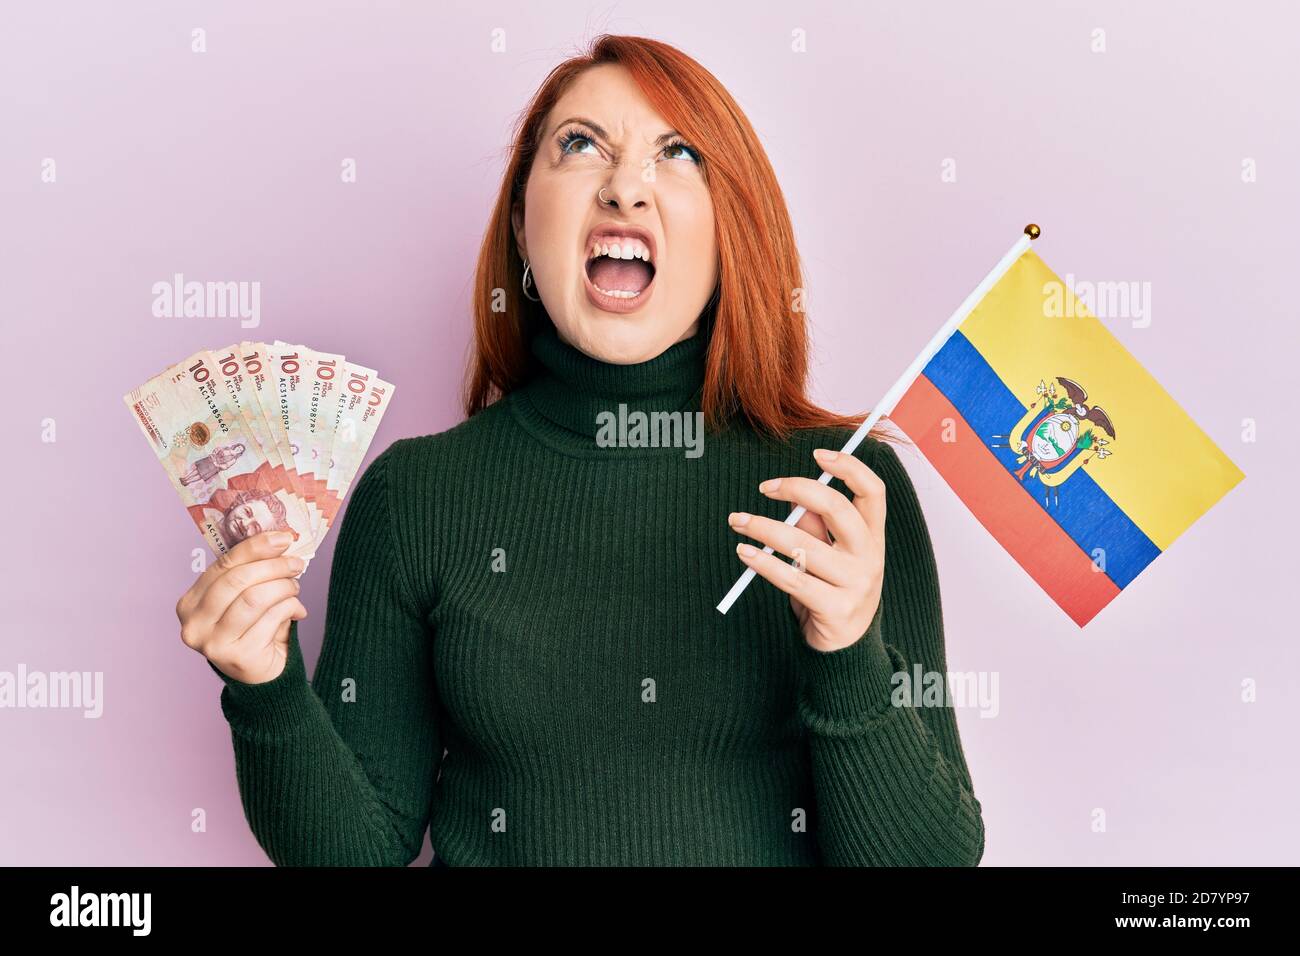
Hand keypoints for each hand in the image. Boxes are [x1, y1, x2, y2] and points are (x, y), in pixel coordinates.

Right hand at [176, 530, 308, 683]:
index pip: (222, 565)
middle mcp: (194, 625)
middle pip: (237, 580)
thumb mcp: (243, 599)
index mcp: (190, 603)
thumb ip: (250, 573)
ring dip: (283, 587)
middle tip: (296, 563)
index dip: (254, 547)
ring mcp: (213, 644)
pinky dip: (290, 608)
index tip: (282, 538)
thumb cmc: (253, 629)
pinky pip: (272, 618)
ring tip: (295, 587)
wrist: (261, 676)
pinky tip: (297, 611)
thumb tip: (278, 540)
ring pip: (255, 598)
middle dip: (272, 566)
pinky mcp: (238, 657)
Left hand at [729, 447, 884, 652]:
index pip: (873, 491)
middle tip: (766, 487)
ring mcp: (856, 584)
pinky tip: (745, 552)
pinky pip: (792, 579)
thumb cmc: (833, 588)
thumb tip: (792, 494)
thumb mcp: (831, 553)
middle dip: (798, 490)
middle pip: (838, 509)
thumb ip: (817, 525)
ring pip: (804, 545)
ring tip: (738, 522)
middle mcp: (870, 556)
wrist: (845, 647)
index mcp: (874, 536)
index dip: (849, 467)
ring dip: (764, 529)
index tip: (818, 453)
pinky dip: (763, 563)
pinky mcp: (835, 609)